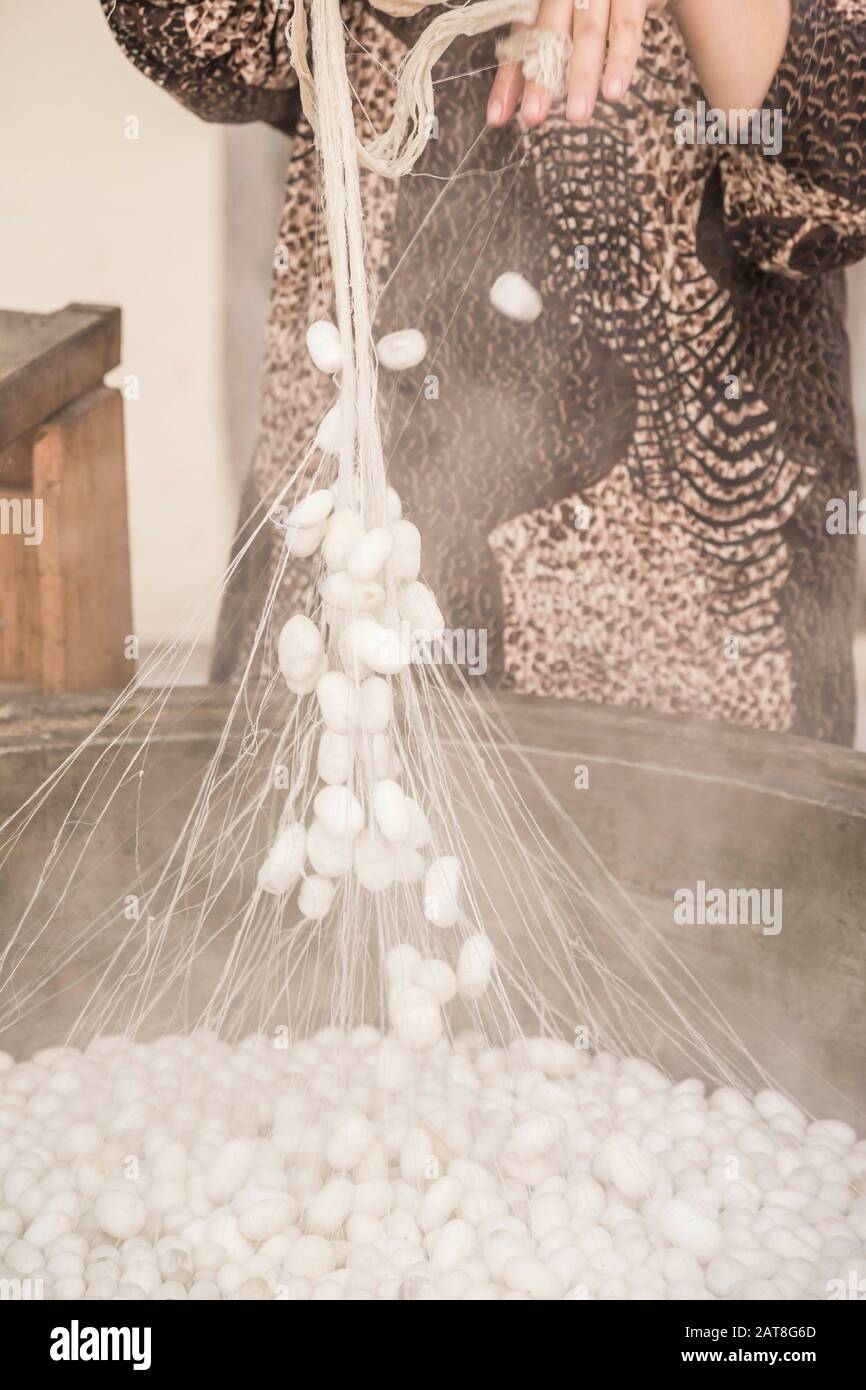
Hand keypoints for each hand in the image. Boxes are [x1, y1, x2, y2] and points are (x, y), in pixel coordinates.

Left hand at [487, 0, 671, 128]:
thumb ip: (537, 60)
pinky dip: (621, 61)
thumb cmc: (592, 6)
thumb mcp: (561, 27)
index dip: (508, 80)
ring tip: (577, 114)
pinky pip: (626, 28)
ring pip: (588, 34)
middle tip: (533, 117)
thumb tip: (503, 109)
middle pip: (549, 37)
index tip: (497, 117)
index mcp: (545, 0)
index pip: (520, 42)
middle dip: (540, 80)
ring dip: (582, 76)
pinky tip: (614, 91)